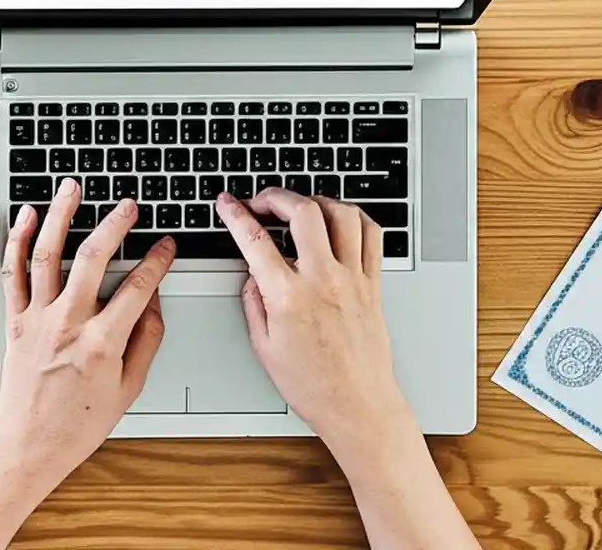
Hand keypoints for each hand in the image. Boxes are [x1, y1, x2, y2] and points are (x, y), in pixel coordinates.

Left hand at [0, 180, 174, 485]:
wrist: (28, 444)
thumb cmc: (78, 424)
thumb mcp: (129, 388)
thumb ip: (146, 340)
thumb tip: (154, 302)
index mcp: (102, 343)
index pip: (138, 288)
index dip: (158, 261)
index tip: (166, 245)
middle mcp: (67, 324)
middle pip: (93, 259)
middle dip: (114, 225)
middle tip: (128, 206)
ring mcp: (37, 319)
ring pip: (48, 255)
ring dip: (61, 216)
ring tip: (72, 188)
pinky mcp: (14, 321)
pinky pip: (13, 273)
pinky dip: (18, 241)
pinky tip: (27, 217)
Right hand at [214, 188, 405, 444]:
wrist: (357, 405)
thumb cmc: (313, 386)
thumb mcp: (264, 347)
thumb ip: (253, 303)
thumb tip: (252, 274)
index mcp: (288, 297)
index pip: (254, 240)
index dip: (235, 214)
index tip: (227, 203)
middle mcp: (323, 280)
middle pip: (303, 211)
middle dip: (277, 196)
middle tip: (263, 201)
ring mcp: (352, 279)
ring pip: (341, 214)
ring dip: (317, 200)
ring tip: (301, 207)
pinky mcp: (374, 284)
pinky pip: (371, 234)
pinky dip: (354, 217)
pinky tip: (339, 220)